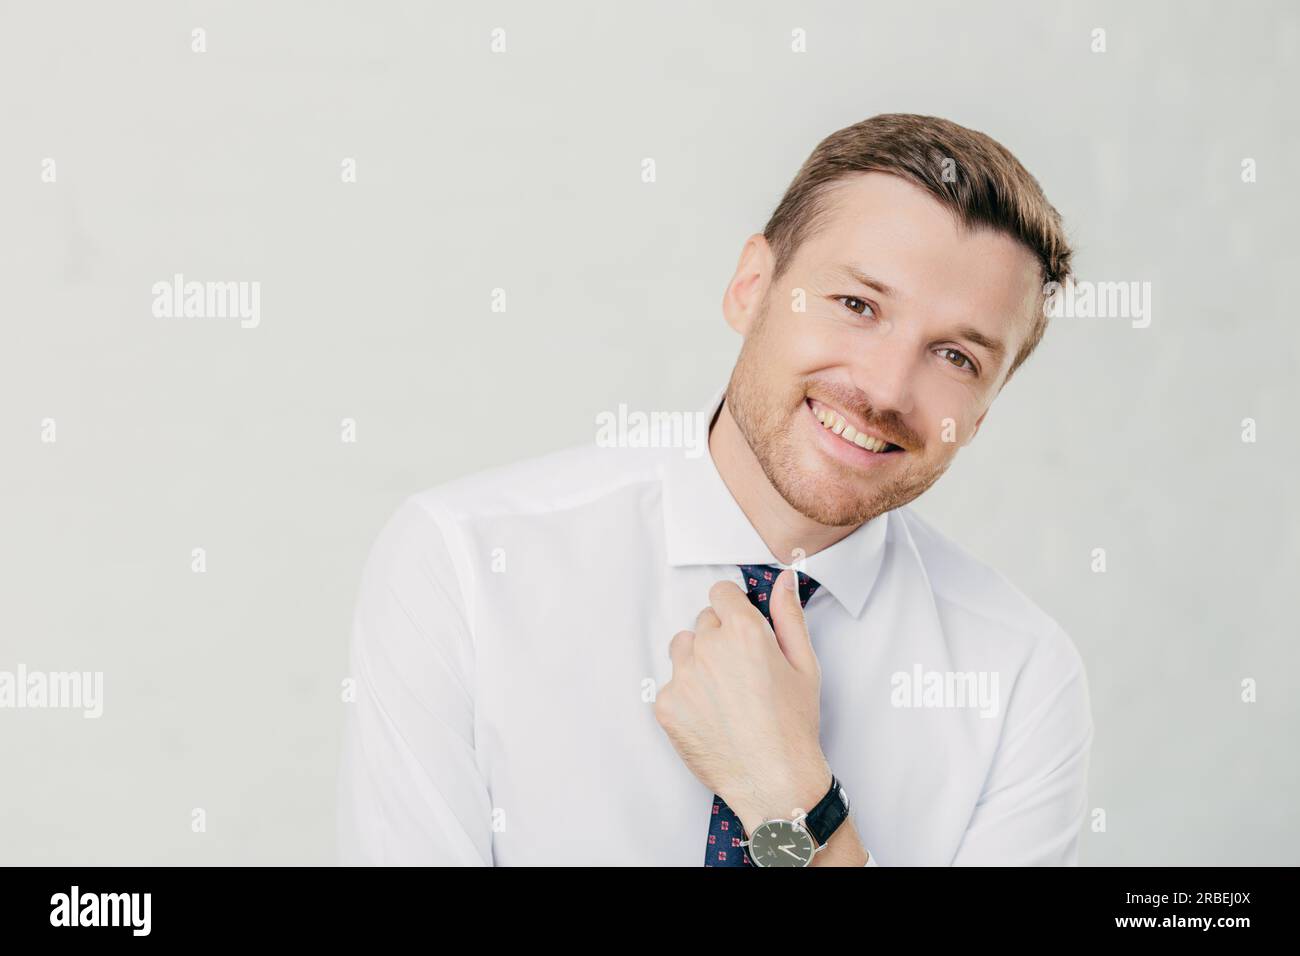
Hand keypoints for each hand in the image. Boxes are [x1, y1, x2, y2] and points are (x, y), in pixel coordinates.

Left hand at [654, 568, 831, 833]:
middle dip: (719, 638)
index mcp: (744, 631)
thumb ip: (789, 615)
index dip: (734, 610)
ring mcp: (683, 677)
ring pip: (683, 649)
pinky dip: (686, 697)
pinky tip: (711, 717)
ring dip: (697, 662)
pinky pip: (671, 685)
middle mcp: (708, 648)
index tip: (740, 629)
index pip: (721, 593)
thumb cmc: (793, 725)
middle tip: (741, 673)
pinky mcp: (666, 705)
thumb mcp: (804, 664)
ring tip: (724, 695)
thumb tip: (784, 581)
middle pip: (703, 622)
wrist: (774, 780)